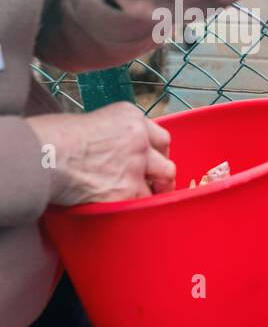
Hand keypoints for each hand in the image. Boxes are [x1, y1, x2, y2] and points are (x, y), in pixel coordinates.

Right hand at [27, 103, 174, 205]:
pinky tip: (124, 208)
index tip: (152, 162)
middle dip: (161, 176)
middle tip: (154, 185)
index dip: (157, 153)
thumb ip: (111, 135)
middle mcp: (139, 140)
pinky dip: (135, 208)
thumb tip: (112, 150)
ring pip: (161, 184)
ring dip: (152, 193)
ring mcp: (136, 167)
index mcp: (131, 118)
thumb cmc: (49, 137)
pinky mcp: (126, 191)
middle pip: (167, 163)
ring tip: (139, 198)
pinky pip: (142, 204)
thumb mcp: (88, 122)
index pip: (160, 138)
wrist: (40, 154)